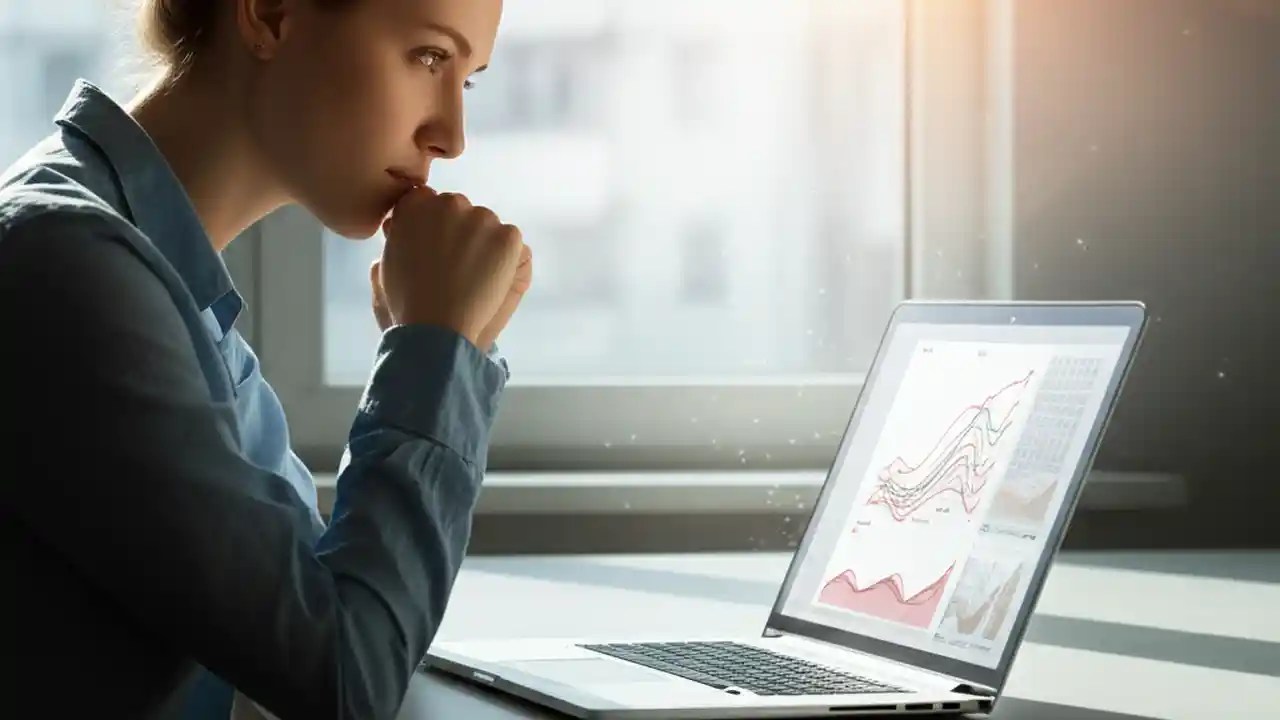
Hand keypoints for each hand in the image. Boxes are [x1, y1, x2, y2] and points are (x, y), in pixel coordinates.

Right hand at [372, 187, 523, 347]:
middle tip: (455, 267)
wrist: (436, 326)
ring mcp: (481, 217)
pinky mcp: (507, 236)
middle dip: (459, 232)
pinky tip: (491, 280)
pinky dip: (506, 258)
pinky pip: (510, 241)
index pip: (428, 201)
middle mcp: (449, 202)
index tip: (435, 249)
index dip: (433, 226)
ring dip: (483, 243)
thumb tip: (397, 222)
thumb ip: (397, 235)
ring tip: (472, 278)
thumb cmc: (405, 301)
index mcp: (416, 204)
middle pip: (459, 210)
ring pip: (486, 225)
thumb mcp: (387, 262)